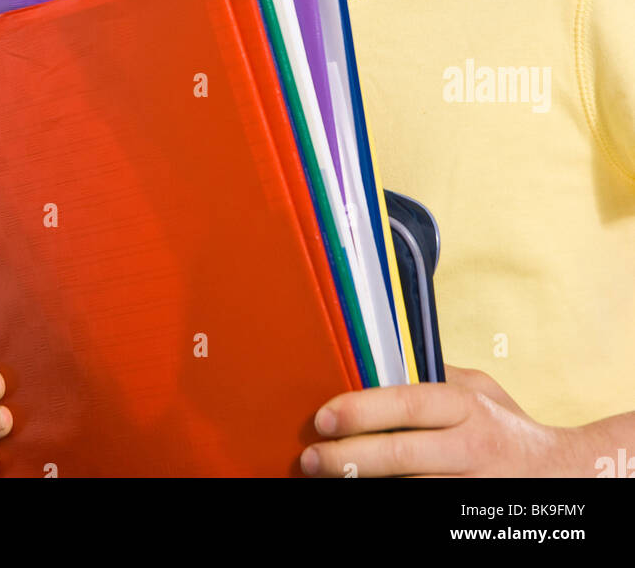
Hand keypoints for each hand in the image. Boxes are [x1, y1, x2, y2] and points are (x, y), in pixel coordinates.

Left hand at [299, 365, 582, 477]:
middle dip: (348, 458)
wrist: (560, 477)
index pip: (408, 404)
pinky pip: (419, 504)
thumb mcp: (480, 388)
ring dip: (362, 483)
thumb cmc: (508, 426)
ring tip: (327, 476)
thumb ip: (436, 374)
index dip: (362, 411)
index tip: (325, 417)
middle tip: (311, 458)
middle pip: (400, 455)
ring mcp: (469, 485)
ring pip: (406, 488)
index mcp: (467, 406)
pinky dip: (389, 497)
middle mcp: (470, 447)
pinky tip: (363, 491)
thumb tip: (383, 357)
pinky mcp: (464, 514)